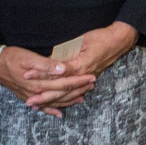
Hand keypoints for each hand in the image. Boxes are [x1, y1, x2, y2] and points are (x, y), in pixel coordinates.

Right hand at [0, 41, 93, 117]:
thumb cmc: (12, 57)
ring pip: (55, 102)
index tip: (91, 77)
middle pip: (62, 94)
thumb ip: (47, 65)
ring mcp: (32, 97)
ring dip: (69, 100)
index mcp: (40, 83)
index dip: (79, 81)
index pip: (65, 83)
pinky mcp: (27, 97)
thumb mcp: (29, 57)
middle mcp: (37, 93)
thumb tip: (63, 70)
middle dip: (79, 90)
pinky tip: (60, 114)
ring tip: (82, 97)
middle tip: (92, 85)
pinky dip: (52, 111)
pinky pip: (42, 107)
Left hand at [18, 22, 139, 110]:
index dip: (41, 75)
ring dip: (51, 102)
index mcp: (80, 65)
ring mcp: (86, 79)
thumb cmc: (99, 37)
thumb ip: (65, 52)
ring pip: (67, 95)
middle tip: (29, 102)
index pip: (56, 72)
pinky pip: (74, 94)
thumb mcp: (80, 41)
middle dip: (44, 97)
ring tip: (37, 107)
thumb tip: (49, 59)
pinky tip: (55, 107)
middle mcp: (82, 76)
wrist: (118, 42)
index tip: (27, 76)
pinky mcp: (87, 80)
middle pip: (60, 89)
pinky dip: (63, 101)